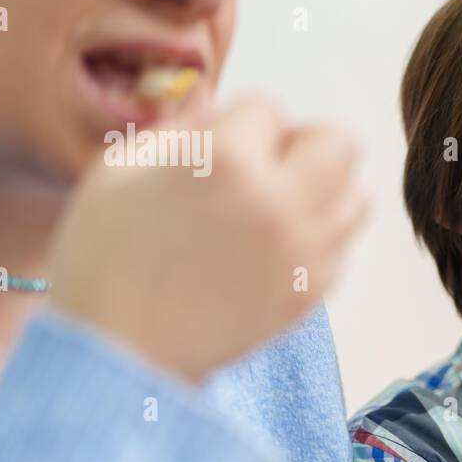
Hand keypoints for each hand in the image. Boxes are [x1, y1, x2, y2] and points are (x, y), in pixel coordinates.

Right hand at [48, 96, 368, 381]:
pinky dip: (317, 238)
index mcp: (228, 163)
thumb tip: (223, 108)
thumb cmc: (104, 258)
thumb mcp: (120, 168)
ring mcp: (305, 253)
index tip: (209, 152)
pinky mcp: (312, 293)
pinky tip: (272, 249)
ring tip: (274, 208)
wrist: (119, 354)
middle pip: (341, 141)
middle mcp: (281, 204)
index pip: (269, 107)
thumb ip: (184, 126)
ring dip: (323, 190)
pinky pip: (342, 245)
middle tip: (264, 167)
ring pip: (357, 195)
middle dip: (303, 143)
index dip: (237, 124)